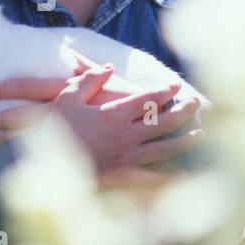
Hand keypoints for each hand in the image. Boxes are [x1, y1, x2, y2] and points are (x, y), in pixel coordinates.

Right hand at [0, 50, 202, 170]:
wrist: (44, 164)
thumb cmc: (54, 127)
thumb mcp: (68, 96)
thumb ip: (89, 79)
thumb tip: (108, 67)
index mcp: (115, 113)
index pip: (149, 98)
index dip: (166, 91)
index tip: (176, 86)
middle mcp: (127, 135)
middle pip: (165, 121)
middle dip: (184, 111)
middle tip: (196, 103)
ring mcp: (126, 157)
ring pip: (164, 147)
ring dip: (185, 140)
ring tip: (200, 135)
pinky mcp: (122, 176)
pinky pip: (151, 177)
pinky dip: (170, 178)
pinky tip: (184, 176)